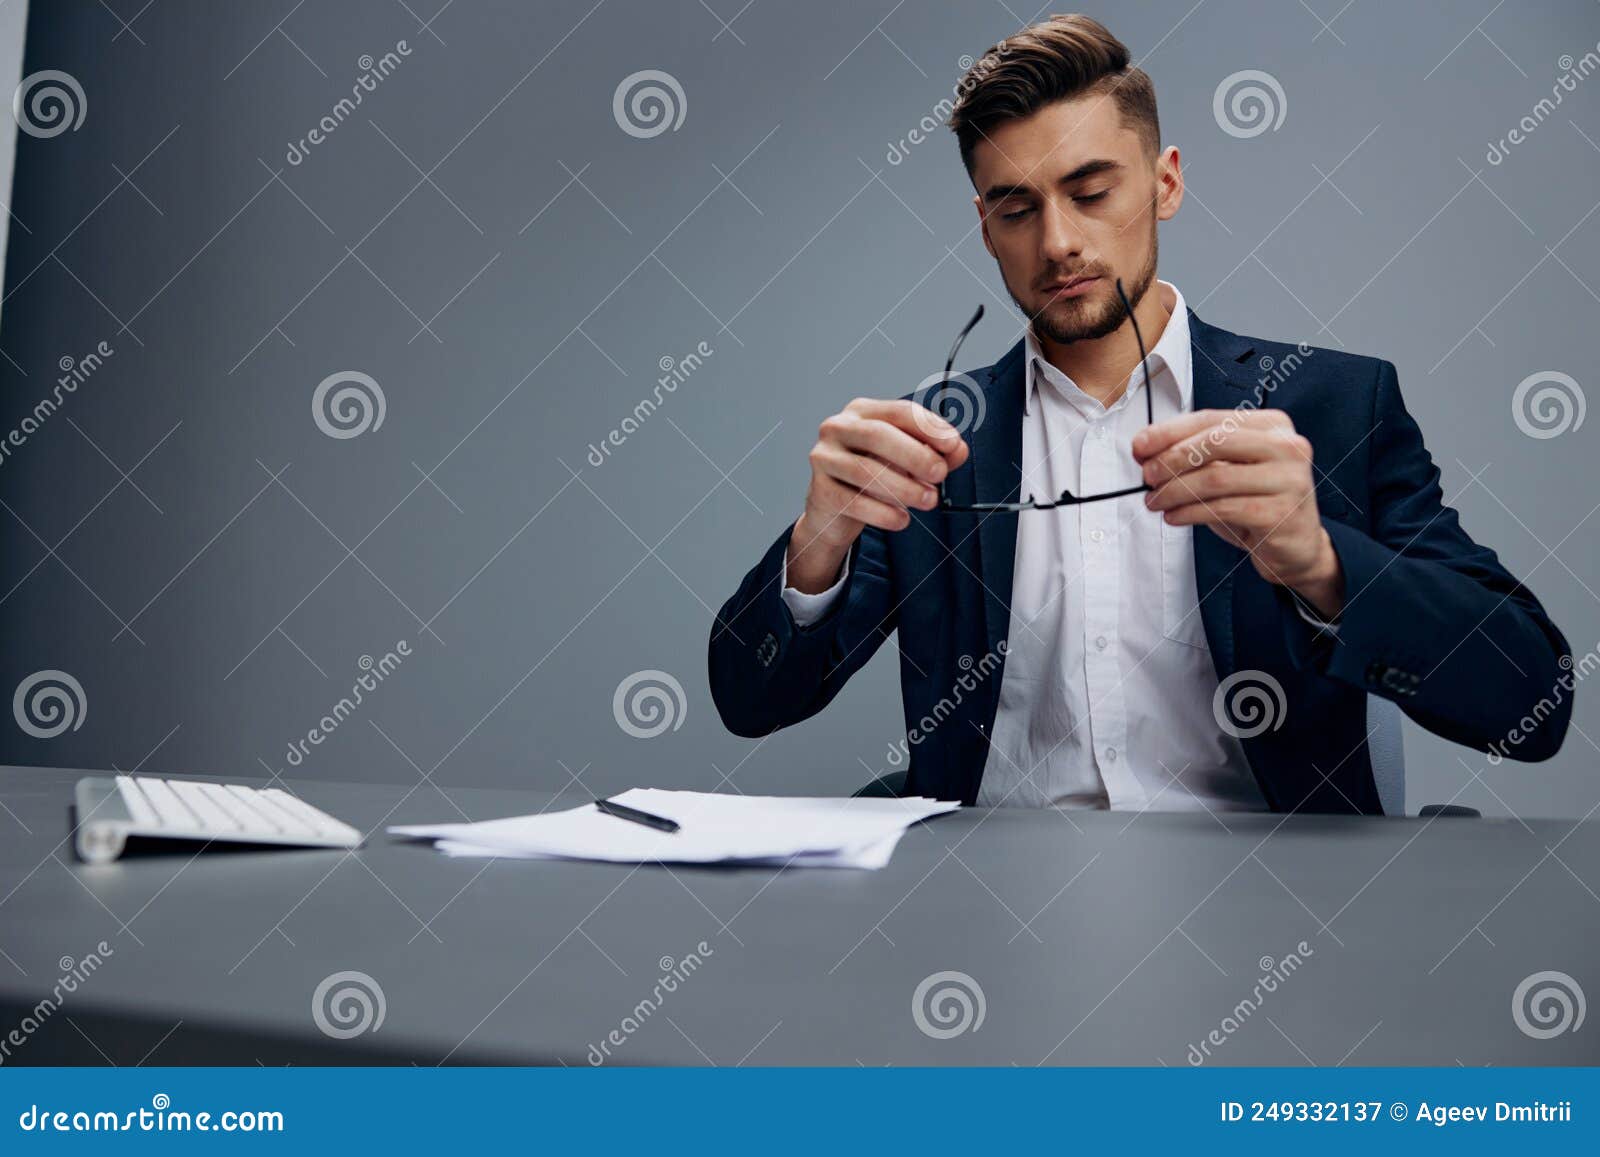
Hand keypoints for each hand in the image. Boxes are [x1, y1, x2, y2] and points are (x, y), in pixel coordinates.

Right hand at [786, 398, 969, 593]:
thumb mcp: (907, 461)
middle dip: (915, 455)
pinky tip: (901, 519)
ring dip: (903, 488)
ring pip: (865, 470)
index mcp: (863, 412)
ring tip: (928, 500)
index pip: (899, 411)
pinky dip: (882, 513)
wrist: (835, 511)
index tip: (953, 445)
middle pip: (878, 435)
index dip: (929, 427)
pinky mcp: (820, 490)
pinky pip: (853, 502)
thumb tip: (958, 450)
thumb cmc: (873, 478)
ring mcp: (824, 458)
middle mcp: (838, 428)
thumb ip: (935, 453)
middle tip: (940, 475)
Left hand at [1133, 409, 1343, 616]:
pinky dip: (1190, 512)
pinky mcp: (1281, 513)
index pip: (1211, 419)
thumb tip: (1145, 450)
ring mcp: (1288, 479)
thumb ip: (1194, 455)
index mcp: (1272, 425)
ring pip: (1215, 477)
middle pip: (1214, 442)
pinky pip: (1222, 508)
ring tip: (1154, 502)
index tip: (1139, 446)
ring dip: (1174, 491)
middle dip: (1171, 459)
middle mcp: (1286, 446)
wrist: (1295, 547)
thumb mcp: (1226, 472)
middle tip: (1147, 476)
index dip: (1169, 432)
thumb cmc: (1256, 504)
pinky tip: (1174, 517)